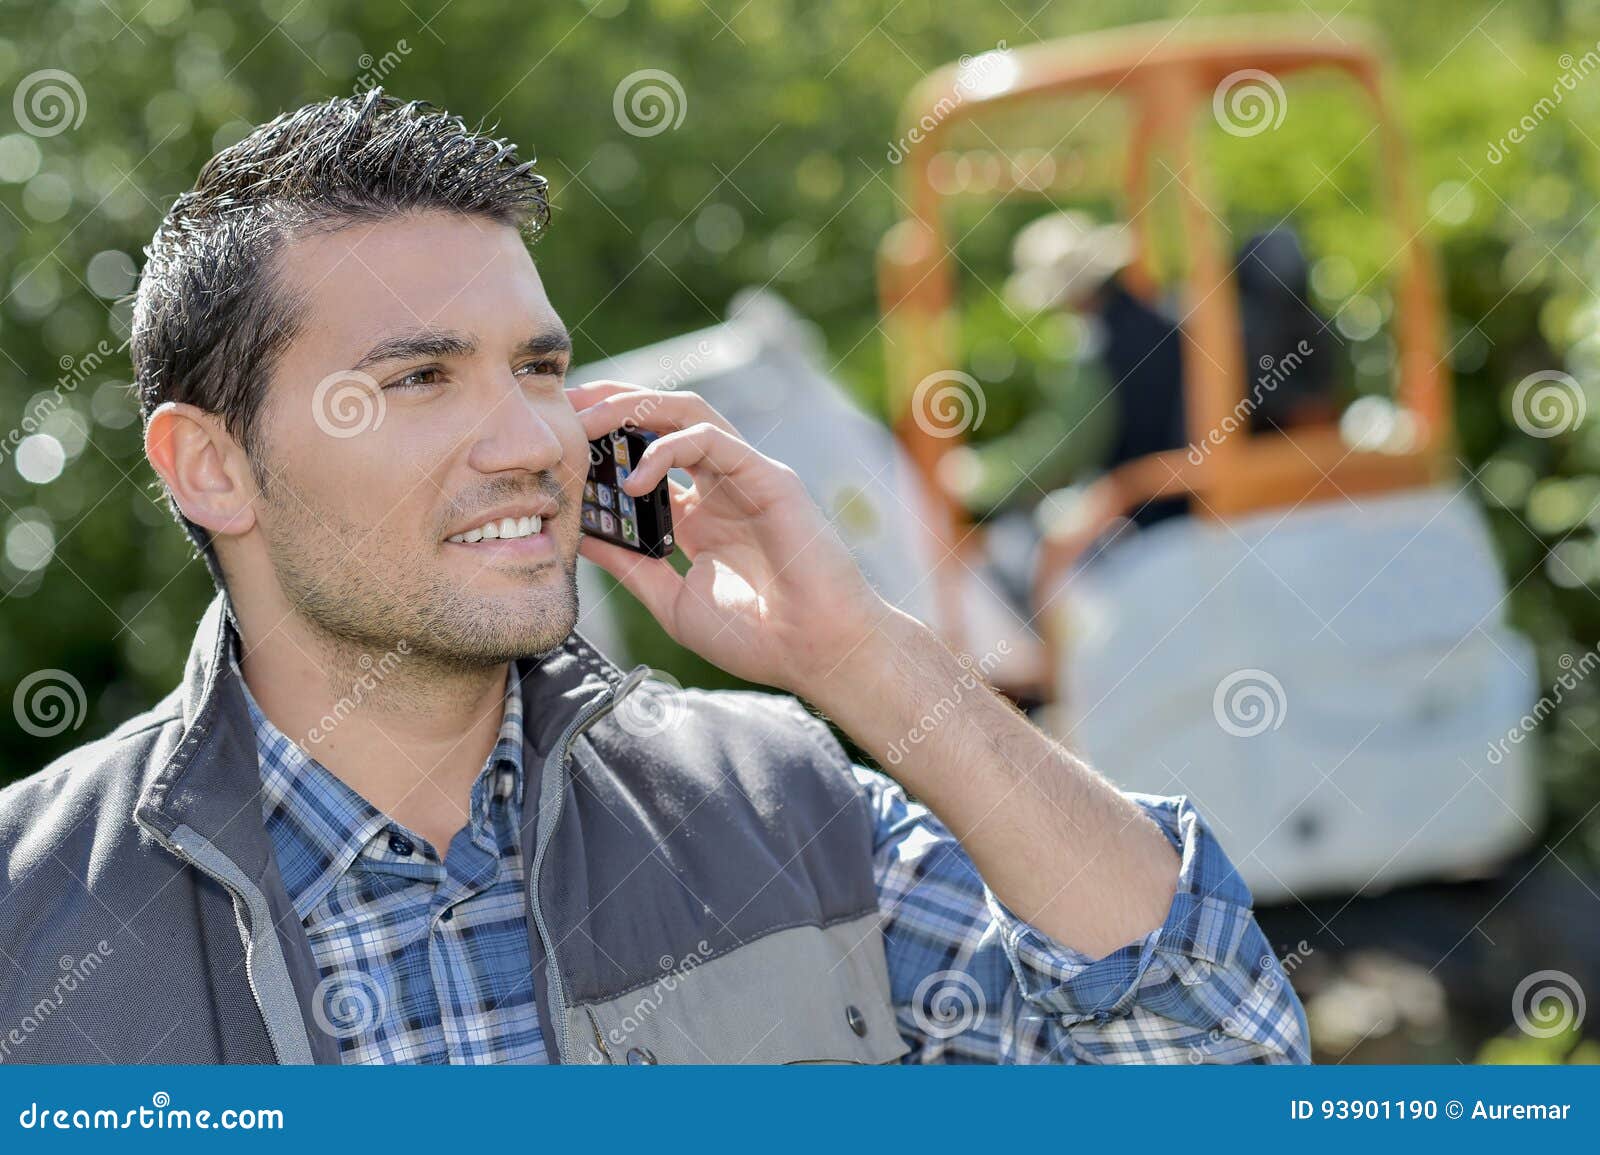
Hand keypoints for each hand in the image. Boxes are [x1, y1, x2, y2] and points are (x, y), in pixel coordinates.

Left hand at [566, 381, 893, 697]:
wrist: (817, 654)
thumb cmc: (758, 637)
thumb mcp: (672, 601)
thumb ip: (630, 567)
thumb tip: (577, 538)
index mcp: (700, 514)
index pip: (645, 456)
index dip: (602, 442)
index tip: (557, 441)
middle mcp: (721, 486)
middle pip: (661, 420)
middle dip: (608, 405)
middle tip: (562, 408)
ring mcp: (746, 477)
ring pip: (686, 411)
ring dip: (633, 407)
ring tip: (587, 421)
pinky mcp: (769, 477)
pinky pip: (712, 439)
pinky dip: (667, 449)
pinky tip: (634, 479)